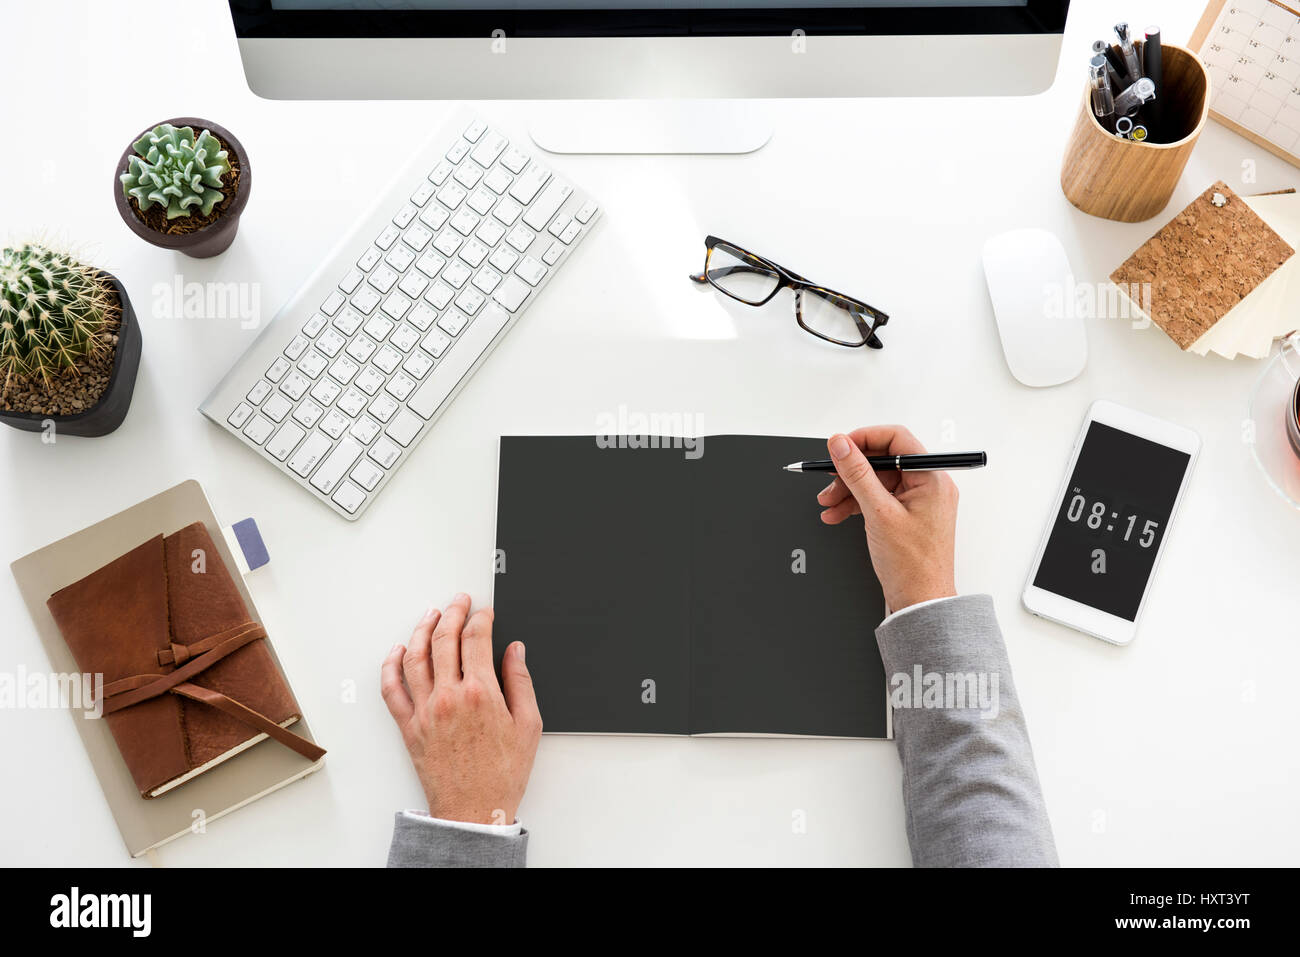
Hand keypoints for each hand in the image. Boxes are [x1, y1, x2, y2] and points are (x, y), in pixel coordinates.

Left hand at [381, 593, 541, 825]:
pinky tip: (397, 651)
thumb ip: (521, 682)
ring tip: (430, 615)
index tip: (485, 613)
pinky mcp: (409, 726)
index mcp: (481, 693)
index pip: (476, 639)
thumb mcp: (528, 725)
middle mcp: (449, 697)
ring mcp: (425, 710)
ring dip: (423, 629)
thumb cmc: (502, 774)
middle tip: (459, 602)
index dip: (481, 618)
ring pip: (416, 656)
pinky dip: (391, 665)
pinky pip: (392, 688)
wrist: (474, 810)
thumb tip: (515, 652)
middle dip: (453, 613)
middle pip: (445, 639)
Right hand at [816, 425, 958, 612]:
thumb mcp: (878, 512)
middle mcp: (929, 485)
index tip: (840, 447)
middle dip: (851, 471)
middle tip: (829, 481)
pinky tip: (838, 513)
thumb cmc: (912, 565)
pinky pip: (878, 498)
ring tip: (828, 503)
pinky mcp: (908, 515)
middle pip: (883, 461)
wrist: (920, 601)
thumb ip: (857, 474)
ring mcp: (919, 501)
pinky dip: (857, 504)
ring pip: (876, 481)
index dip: (864, 438)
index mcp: (932, 478)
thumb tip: (841, 444)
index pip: (897, 439)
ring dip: (849, 489)